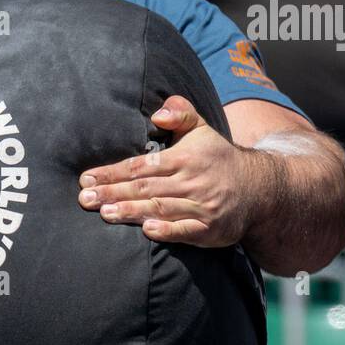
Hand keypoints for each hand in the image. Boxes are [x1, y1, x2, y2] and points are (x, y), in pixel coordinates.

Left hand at [77, 95, 253, 246]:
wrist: (260, 189)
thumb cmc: (217, 158)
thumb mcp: (201, 129)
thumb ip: (179, 113)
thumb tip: (157, 115)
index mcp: (186, 158)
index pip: (142, 165)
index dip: (113, 172)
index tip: (87, 178)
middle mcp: (193, 182)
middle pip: (146, 188)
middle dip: (113, 193)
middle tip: (84, 198)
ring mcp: (202, 207)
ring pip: (161, 209)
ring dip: (131, 212)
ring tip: (104, 213)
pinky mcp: (210, 229)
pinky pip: (186, 231)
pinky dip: (167, 231)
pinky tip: (146, 231)